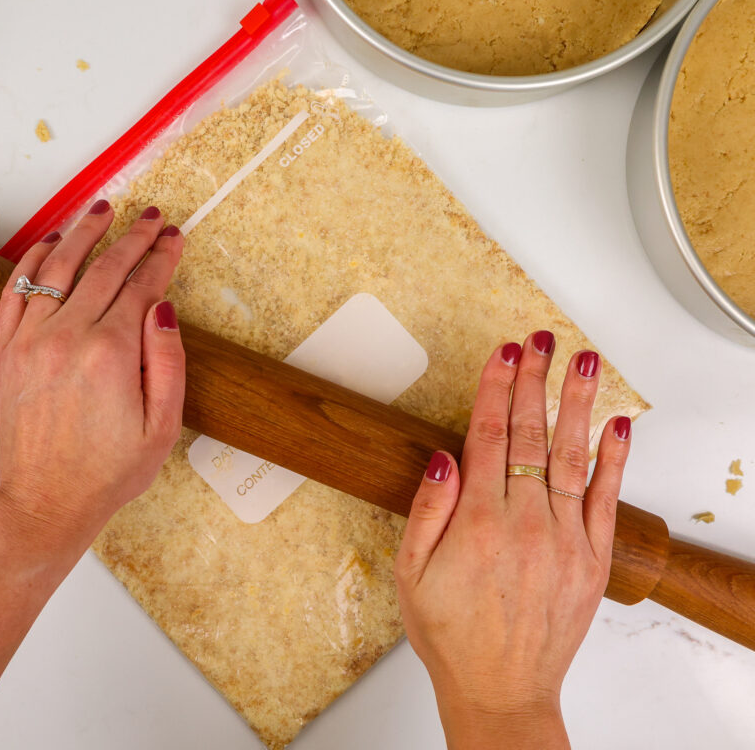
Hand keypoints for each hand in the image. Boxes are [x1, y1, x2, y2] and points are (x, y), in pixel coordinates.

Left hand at [0, 201, 185, 540]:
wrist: (44, 504)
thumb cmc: (107, 473)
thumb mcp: (162, 427)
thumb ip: (167, 361)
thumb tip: (163, 306)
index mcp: (109, 354)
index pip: (141, 287)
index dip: (161, 258)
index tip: (173, 238)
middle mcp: (66, 337)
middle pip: (104, 269)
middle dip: (132, 237)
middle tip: (151, 217)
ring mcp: (32, 341)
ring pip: (57, 268)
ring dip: (82, 233)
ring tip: (102, 209)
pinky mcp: (9, 351)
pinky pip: (16, 291)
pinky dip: (31, 261)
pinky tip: (48, 244)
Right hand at [395, 332, 630, 748]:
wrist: (500, 689)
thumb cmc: (451, 632)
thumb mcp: (411, 572)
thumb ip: (428, 508)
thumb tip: (447, 456)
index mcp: (478, 522)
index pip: (491, 435)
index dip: (498, 387)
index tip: (505, 353)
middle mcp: (526, 523)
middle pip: (532, 435)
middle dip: (535, 381)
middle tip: (540, 340)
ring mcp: (565, 540)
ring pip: (573, 457)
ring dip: (578, 404)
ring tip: (583, 362)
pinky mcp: (593, 559)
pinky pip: (608, 499)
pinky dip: (615, 459)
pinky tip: (618, 424)